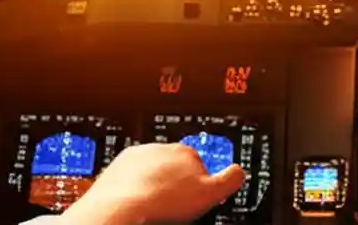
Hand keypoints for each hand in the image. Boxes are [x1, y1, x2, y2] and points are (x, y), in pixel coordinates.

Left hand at [60, 143, 245, 224]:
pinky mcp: (119, 165)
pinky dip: (134, 185)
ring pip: (153, 168)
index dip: (200, 183)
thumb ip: (229, 179)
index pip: (201, 164)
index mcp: (187, 152)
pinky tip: (137, 200)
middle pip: (175, 165)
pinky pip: (131, 174)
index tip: (194, 197)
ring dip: (155, 182)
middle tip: (174, 203)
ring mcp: (139, 156)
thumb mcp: (210, 194)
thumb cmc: (163, 202)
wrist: (122, 207)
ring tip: (154, 204)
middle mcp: (162, 149)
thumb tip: (238, 171)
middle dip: (176, 180)